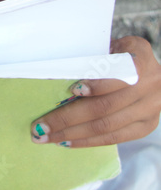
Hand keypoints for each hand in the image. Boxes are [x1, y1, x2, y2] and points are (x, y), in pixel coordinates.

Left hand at [30, 36, 160, 147]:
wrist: (151, 73)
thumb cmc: (119, 55)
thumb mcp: (110, 47)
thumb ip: (91, 56)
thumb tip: (54, 73)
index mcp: (140, 56)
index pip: (118, 73)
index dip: (97, 84)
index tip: (72, 90)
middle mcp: (151, 83)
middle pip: (105, 106)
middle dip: (68, 117)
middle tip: (40, 126)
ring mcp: (151, 108)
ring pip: (106, 126)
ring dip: (73, 134)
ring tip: (47, 137)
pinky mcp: (146, 126)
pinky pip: (114, 138)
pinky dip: (88, 141)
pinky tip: (67, 142)